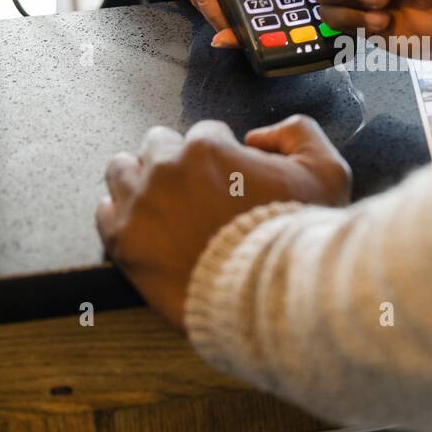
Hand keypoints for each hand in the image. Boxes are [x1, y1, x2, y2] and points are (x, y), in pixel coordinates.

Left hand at [96, 115, 350, 327]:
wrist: (266, 298)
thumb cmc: (294, 238)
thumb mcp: (326, 173)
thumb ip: (299, 134)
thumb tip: (259, 137)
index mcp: (207, 146)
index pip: (205, 133)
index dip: (221, 154)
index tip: (229, 178)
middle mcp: (165, 167)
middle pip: (157, 145)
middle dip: (176, 161)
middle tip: (194, 189)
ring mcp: (139, 204)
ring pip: (121, 170)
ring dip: (140, 179)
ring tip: (159, 202)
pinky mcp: (123, 242)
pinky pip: (104, 213)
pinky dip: (120, 216)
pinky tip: (142, 227)